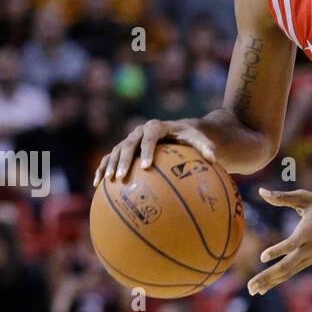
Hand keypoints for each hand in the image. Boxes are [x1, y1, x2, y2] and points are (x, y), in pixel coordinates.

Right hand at [93, 119, 214, 185]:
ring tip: (108, 181)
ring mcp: (129, 140)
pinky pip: (109, 159)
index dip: (146, 150)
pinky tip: (97, 184)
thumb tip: (214, 159)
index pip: (150, 136)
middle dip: (123, 161)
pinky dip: (102, 169)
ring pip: (116, 151)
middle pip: (128, 145)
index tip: (146, 166)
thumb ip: (205, 146)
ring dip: (110, 165)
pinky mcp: (123, 149)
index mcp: (156, 127)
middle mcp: (138, 132)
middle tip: (122, 177)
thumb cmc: (188, 138)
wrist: (174, 132)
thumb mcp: (198, 139)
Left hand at [247, 188, 311, 294]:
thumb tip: (261, 190)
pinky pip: (291, 273)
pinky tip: (263, 287)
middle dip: (267, 276)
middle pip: (287, 266)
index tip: (262, 257)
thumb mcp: (305, 197)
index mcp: (308, 231)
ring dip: (269, 282)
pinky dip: (277, 280)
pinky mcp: (309, 261)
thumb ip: (282, 196)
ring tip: (251, 290)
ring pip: (288, 273)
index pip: (292, 244)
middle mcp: (309, 248)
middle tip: (250, 286)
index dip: (278, 250)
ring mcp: (309, 257)